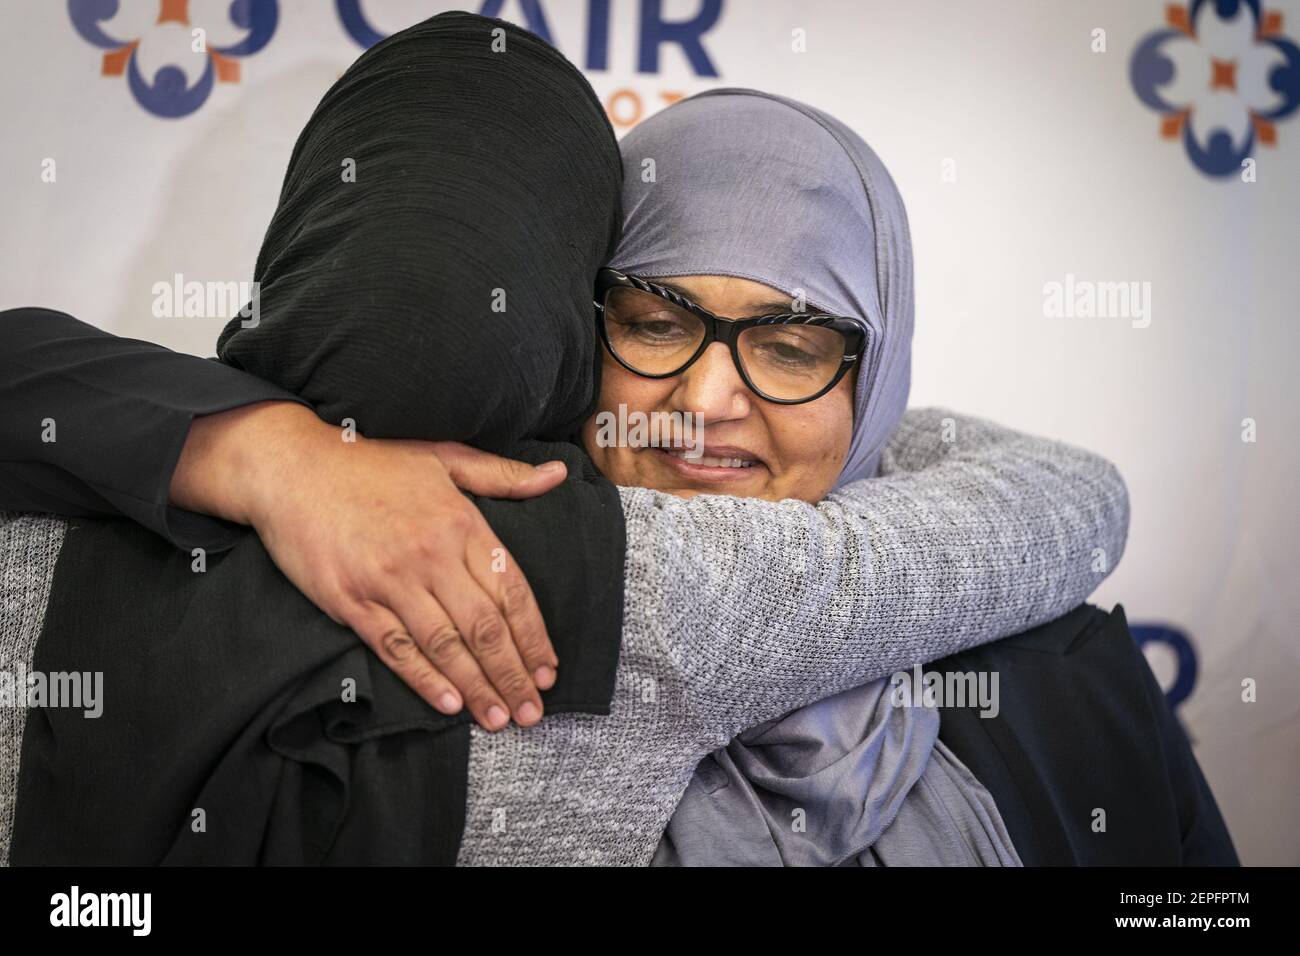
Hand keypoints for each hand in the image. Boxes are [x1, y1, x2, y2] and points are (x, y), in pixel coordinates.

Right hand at [171, 401, 565, 730]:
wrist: (291, 467)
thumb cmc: (370, 463)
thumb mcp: (443, 458)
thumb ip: (503, 475)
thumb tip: (558, 475)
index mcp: (460, 522)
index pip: (511, 590)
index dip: (533, 636)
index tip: (549, 669)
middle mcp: (430, 554)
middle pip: (484, 626)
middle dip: (512, 673)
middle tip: (532, 711)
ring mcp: (389, 580)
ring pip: (445, 644)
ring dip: (476, 687)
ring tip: (498, 718)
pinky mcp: (350, 600)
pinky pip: (395, 648)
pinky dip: (424, 679)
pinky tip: (449, 704)